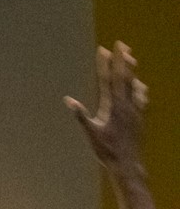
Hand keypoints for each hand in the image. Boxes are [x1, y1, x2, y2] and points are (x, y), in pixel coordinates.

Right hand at [64, 41, 148, 168]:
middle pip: (124, 77)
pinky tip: (140, 85)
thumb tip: (69, 100)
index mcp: (113, 106)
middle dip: (122, 60)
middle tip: (122, 44)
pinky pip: (141, 97)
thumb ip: (81, 115)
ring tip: (131, 57)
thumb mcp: (91, 133)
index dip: (106, 64)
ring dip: (131, 70)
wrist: (127, 163)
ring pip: (134, 85)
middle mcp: (126, 104)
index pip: (108, 80)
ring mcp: (134, 110)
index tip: (104, 50)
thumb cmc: (106, 150)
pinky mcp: (139, 116)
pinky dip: (139, 88)